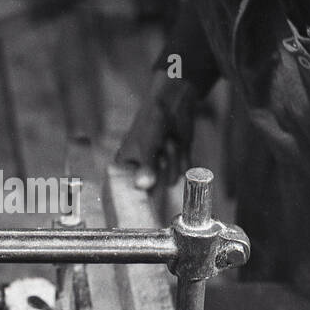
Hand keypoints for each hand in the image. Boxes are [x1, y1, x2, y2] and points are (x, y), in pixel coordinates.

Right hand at [114, 73, 196, 190]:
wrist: (173, 105)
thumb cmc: (151, 122)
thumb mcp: (145, 146)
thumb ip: (145, 168)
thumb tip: (144, 186)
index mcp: (126, 166)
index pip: (128, 192)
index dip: (137, 198)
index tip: (145, 204)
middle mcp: (143, 170)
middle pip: (154, 189)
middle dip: (161, 169)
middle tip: (160, 152)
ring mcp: (161, 168)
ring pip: (171, 179)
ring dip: (173, 159)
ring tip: (168, 141)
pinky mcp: (177, 162)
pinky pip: (183, 171)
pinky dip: (183, 157)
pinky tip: (178, 144)